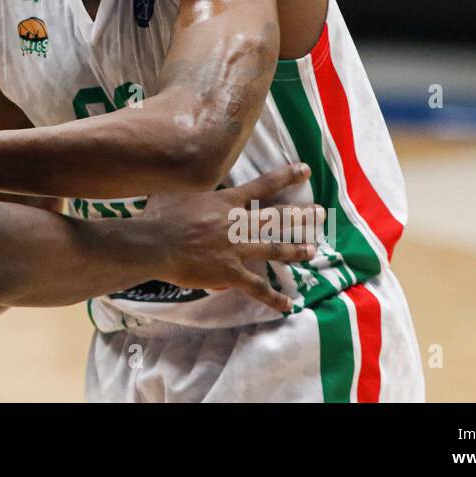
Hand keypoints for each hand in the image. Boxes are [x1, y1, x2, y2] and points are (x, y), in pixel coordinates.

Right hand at [143, 162, 322, 312]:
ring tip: (313, 250)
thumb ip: (191, 186)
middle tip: (322, 213)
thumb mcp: (176, 191)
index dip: (286, 176)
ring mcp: (236, 248)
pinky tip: (288, 305)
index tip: (305, 170)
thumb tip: (187, 174)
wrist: (153, 243)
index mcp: (226, 202)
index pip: (263, 185)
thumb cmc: (159, 216)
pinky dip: (273, 298)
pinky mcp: (230, 273)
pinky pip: (257, 287)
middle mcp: (236, 223)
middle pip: (276, 218)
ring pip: (273, 248)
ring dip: (295, 250)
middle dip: (302, 215)